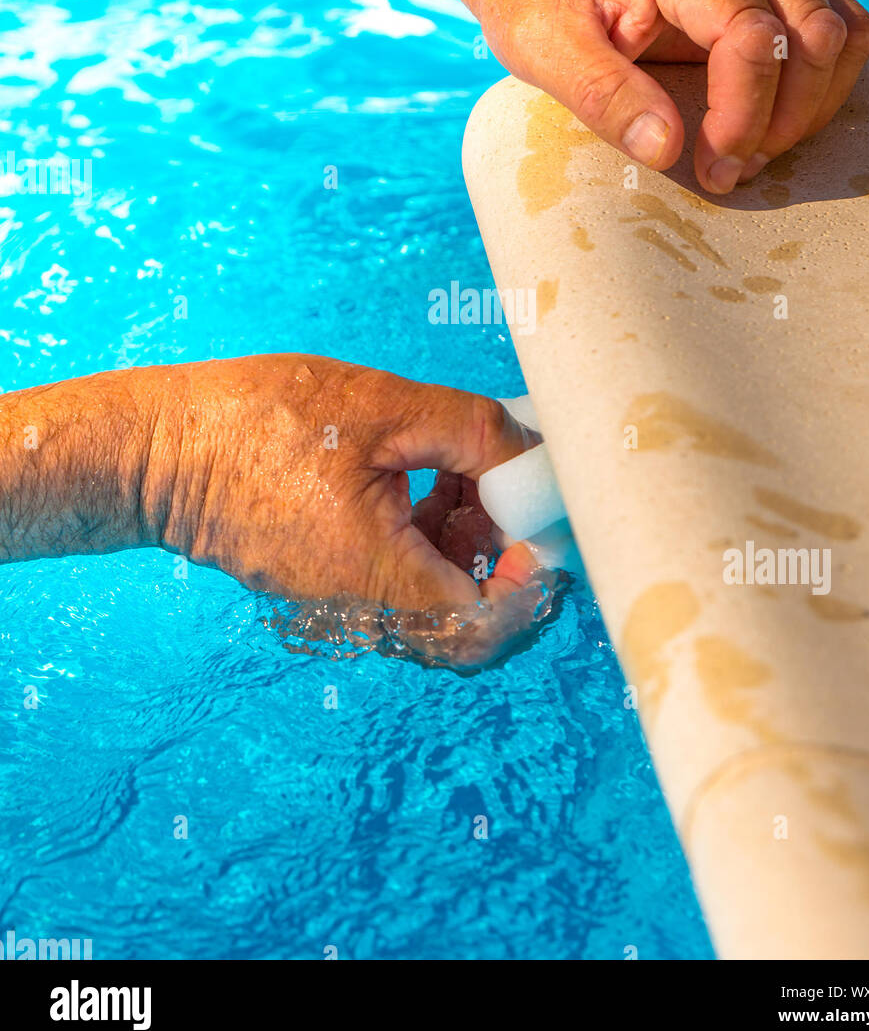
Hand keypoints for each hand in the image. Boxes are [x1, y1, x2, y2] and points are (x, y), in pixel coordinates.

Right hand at [141, 354, 552, 666]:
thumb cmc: (259, 422)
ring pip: (440, 604)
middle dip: (509, 560)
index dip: (534, 583)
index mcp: (376, 578)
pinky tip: (431, 482)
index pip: (486, 625)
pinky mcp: (329, 588)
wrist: (162, 450)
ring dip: (473, 546)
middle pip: (470, 625)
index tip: (544, 523)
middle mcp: (361, 611)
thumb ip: (474, 433)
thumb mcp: (384, 405)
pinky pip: (403, 585)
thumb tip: (535, 457)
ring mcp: (342, 606)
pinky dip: (433, 542)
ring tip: (468, 472)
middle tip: (515, 493)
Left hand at [437, 0, 868, 194]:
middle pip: (814, 36)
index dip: (742, 115)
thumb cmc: (536, 0)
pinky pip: (838, 32)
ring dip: (809, 107)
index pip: (754, 36)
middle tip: (727, 170)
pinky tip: (767, 125)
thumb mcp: (543, 49)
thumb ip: (603, 96)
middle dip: (782, 119)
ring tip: (748, 151)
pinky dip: (821, 87)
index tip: (710, 167)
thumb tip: (668, 149)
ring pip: (841, 34)